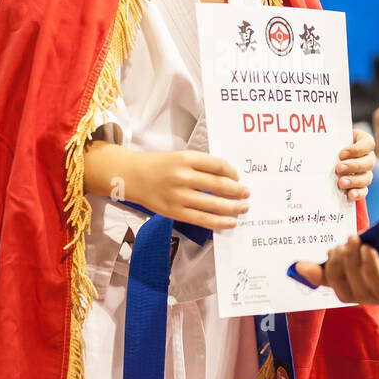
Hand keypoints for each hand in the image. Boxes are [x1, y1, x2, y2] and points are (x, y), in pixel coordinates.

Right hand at [129, 150, 249, 231]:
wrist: (131, 176)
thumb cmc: (157, 165)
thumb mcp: (179, 157)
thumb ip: (200, 166)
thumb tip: (227, 178)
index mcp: (186, 158)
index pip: (218, 165)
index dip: (232, 172)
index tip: (237, 177)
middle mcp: (183, 176)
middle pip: (219, 185)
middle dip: (237, 191)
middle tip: (247, 193)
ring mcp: (178, 195)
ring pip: (213, 204)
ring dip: (233, 207)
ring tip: (244, 207)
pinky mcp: (174, 211)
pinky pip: (202, 219)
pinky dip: (220, 222)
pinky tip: (231, 222)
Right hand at [292, 236, 378, 308]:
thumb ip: (355, 244)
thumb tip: (320, 244)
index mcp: (377, 284)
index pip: (341, 290)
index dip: (321, 278)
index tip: (300, 264)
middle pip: (347, 293)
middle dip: (337, 268)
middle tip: (341, 244)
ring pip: (362, 291)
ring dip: (352, 264)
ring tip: (354, 241)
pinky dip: (370, 269)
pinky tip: (370, 251)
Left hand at [335, 127, 374, 200]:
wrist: (328, 152)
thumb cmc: (332, 142)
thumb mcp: (333, 138)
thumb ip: (332, 141)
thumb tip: (320, 147)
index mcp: (363, 142)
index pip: (368, 144)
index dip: (356, 150)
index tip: (341, 154)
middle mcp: (367, 157)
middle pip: (369, 162)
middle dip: (353, 166)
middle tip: (338, 168)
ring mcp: (365, 172)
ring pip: (367, 177)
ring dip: (354, 181)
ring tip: (341, 183)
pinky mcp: (360, 185)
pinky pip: (364, 190)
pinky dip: (358, 193)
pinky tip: (350, 194)